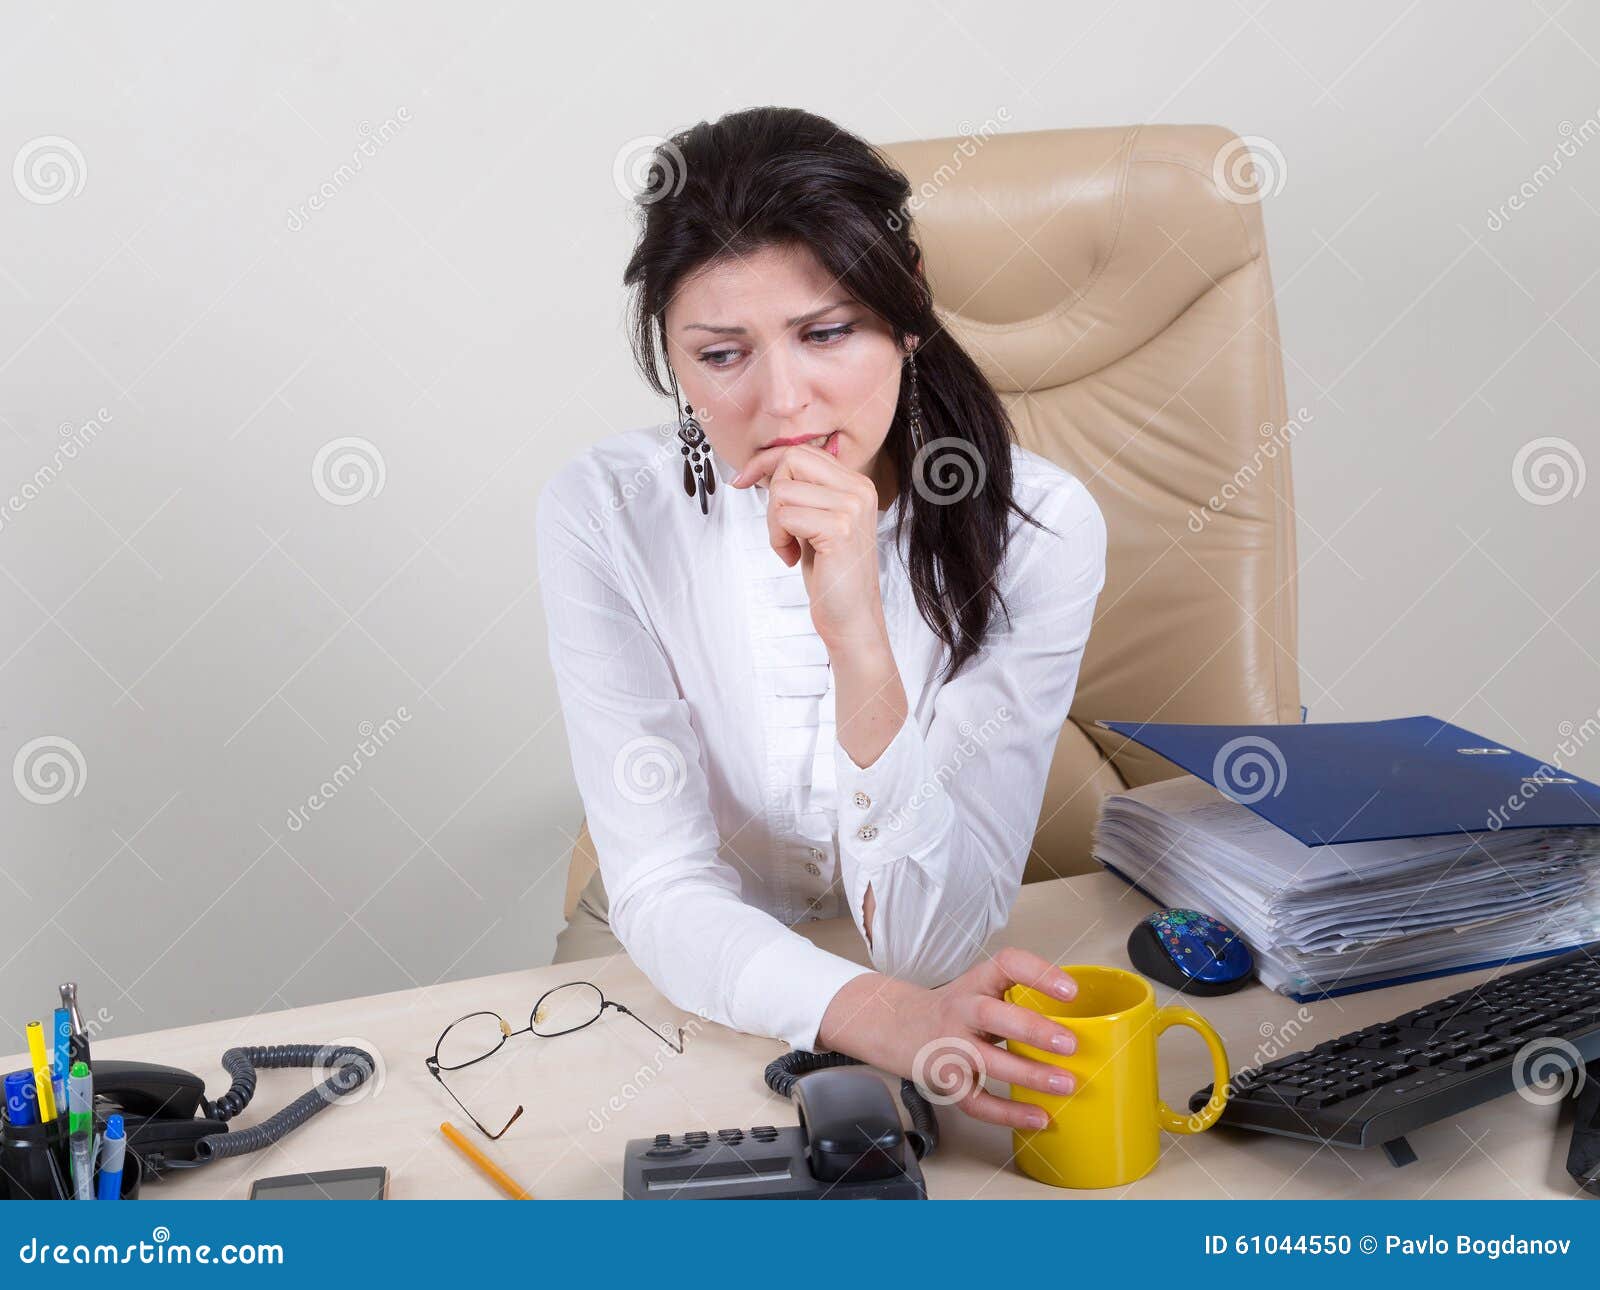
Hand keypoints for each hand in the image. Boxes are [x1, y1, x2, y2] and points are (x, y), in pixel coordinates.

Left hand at [731, 442, 886, 654]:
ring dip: (774, 524)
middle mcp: (859, 490)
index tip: (744, 480)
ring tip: (791, 546)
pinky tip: (793, 557)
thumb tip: (761, 466)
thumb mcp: (815, 520)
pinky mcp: (838, 529)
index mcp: (856, 483)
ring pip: (783, 491)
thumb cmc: (831, 573)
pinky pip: (784, 516)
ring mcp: (851, 508)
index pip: (802, 451)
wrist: (851, 617)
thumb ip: (801, 491)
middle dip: (772, 493)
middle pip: (791, 460)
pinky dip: (778, 540)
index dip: (767, 463)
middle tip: (781, 527)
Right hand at [815, 948, 1080, 1130]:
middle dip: (1032, 1029)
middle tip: (1069, 1043)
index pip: (1007, 964)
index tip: (1071, 989)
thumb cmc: (954, 1010)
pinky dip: (1009, 1113)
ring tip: (1066, 1084)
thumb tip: (1082, 1020)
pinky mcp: (947, 1081)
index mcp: (976, 983)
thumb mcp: (980, 990)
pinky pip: (978, 1101)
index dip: (1039, 973)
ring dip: (1029, 1074)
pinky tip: (1039, 1117)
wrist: (896, 1025)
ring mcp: (951, 1048)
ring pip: (987, 1061)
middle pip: (992, 1015)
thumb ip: (1019, 999)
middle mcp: (961, 1011)